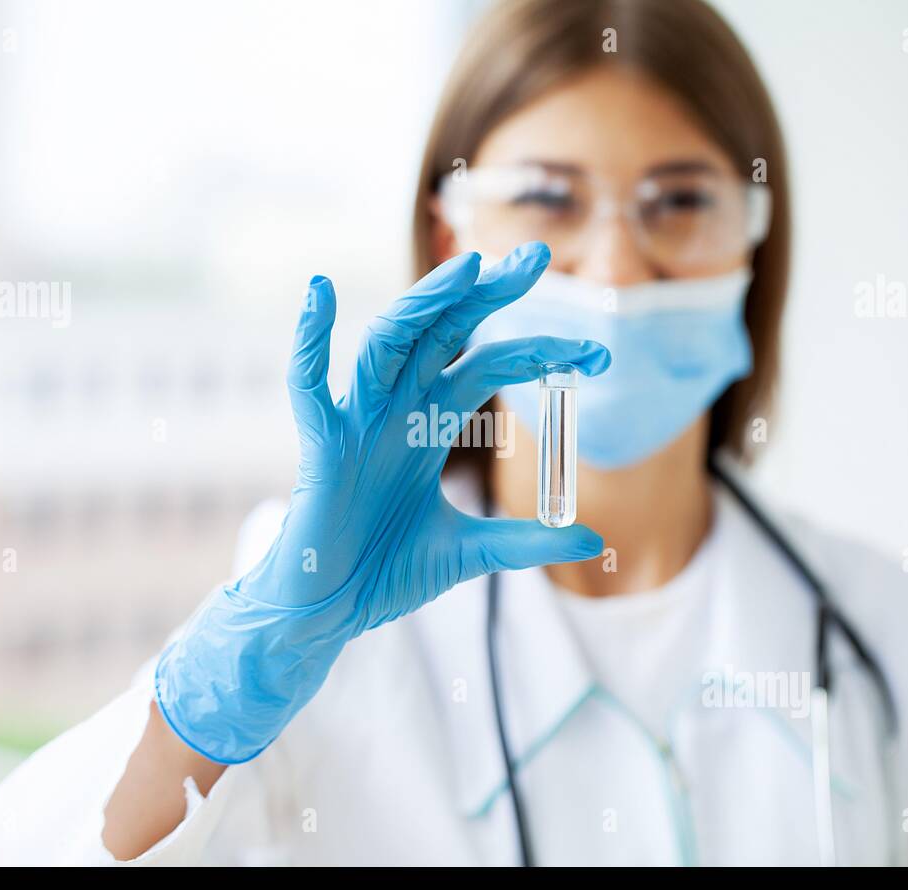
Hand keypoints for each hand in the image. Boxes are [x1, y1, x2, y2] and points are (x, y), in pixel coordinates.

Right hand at [155, 242, 610, 763]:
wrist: (330, 614)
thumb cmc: (385, 574)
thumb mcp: (468, 554)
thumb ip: (524, 542)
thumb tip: (596, 536)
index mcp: (431, 423)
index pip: (490, 364)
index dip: (540, 351)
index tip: (598, 352)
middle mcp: (396, 408)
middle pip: (443, 332)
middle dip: (486, 294)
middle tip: (536, 257)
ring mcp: (357, 421)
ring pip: (389, 343)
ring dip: (425, 303)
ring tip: (469, 269)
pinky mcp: (320, 445)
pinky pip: (309, 385)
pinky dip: (310, 338)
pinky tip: (321, 291)